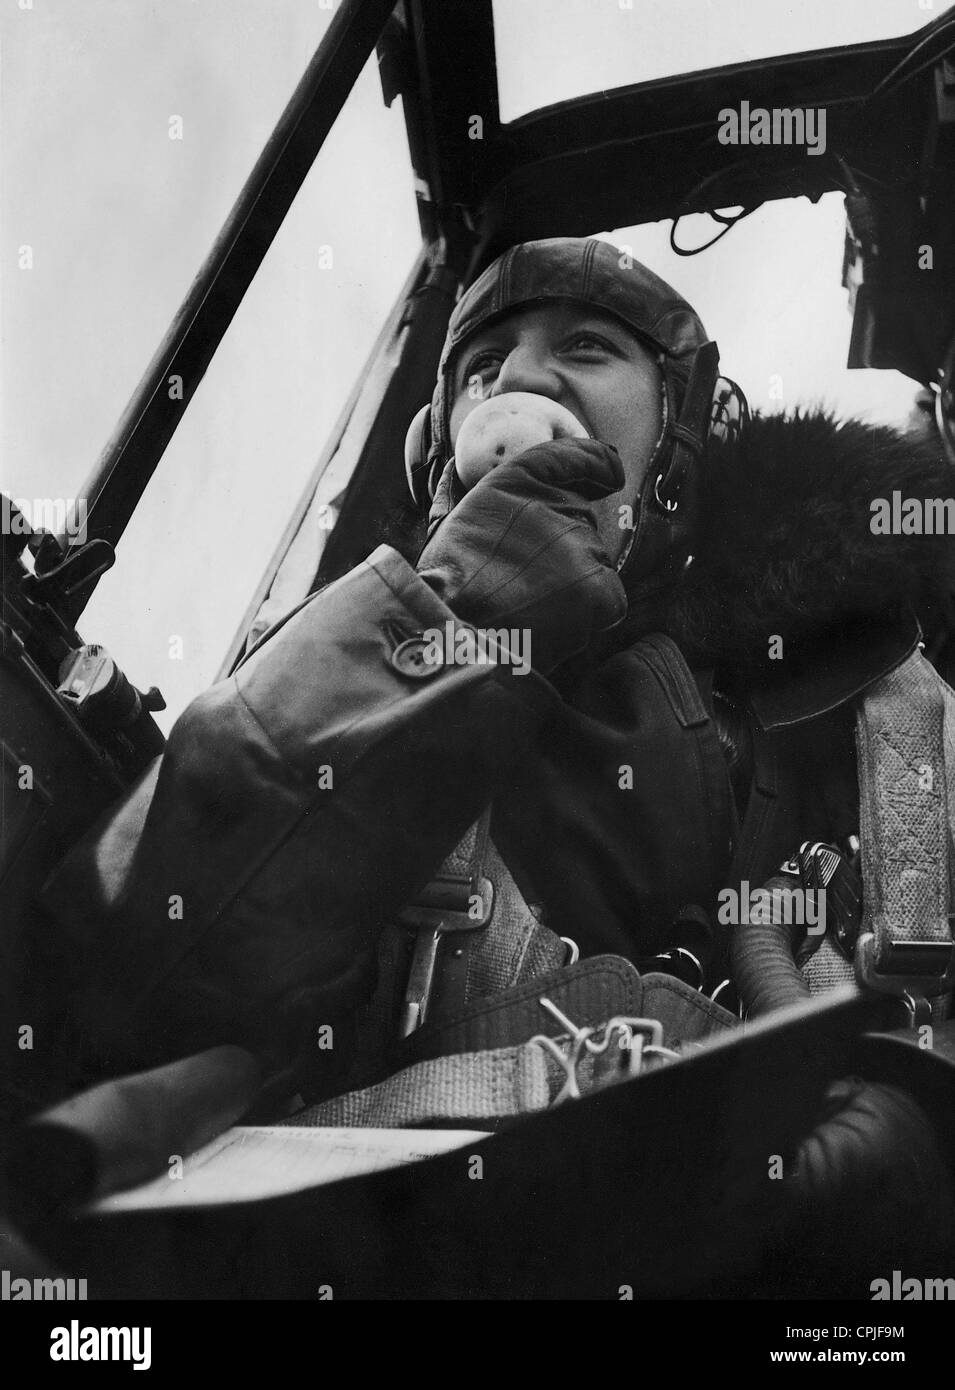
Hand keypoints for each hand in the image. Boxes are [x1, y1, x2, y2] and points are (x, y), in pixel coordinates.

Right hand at [416, 436, 627, 674]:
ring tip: (532, 602)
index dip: (594, 463)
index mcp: (514, 481)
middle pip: (582, 520)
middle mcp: (553, 504)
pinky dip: (591, 612)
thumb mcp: (444, 522)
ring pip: (594, 560)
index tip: (609, 474)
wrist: (451, 632)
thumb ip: (456, 492)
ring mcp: (579, 546)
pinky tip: (555, 620)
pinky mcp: (598, 586)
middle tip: (525, 575)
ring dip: (574, 581)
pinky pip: (610, 597)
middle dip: (564, 546)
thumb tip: (448, 471)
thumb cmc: (447, 585)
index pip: (570, 457)